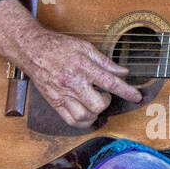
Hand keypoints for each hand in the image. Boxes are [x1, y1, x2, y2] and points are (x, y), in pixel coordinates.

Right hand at [0, 0, 141, 127]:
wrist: (32, 50)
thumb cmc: (59, 47)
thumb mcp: (84, 47)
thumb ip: (105, 62)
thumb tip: (123, 71)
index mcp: (82, 66)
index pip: (110, 82)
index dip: (126, 91)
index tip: (136, 96)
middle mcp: (72, 82)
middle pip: (98, 104)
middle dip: (106, 102)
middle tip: (105, 95)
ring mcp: (62, 94)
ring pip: (84, 116)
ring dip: (95, 114)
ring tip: (95, 104)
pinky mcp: (54, 102)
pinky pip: (71, 121)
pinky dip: (82, 122)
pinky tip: (86, 113)